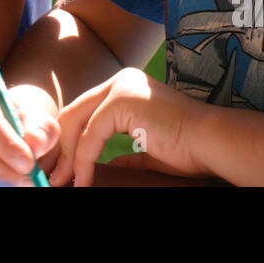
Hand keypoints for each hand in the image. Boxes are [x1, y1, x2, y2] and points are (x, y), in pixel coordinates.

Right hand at [0, 82, 59, 184]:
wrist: (0, 136)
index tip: (29, 163)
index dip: (6, 145)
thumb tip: (34, 143)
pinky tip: (3, 188)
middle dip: (1, 170)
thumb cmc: (20, 125)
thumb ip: (40, 128)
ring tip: (19, 185)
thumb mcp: (35, 120)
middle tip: (29, 182)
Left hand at [51, 67, 214, 186]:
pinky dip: (82, 161)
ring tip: (62, 182)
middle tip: (52, 177)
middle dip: (59, 149)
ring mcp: (120, 87)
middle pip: (73, 114)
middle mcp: (119, 80)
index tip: (61, 169)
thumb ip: (124, 153)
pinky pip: (90, 135)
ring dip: (66, 157)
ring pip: (75, 123)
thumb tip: (108, 166)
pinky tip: (83, 180)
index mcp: (125, 86)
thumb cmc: (188, 148)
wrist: (212, 142)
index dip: (67, 141)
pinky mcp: (121, 101)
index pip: (83, 111)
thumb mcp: (147, 149)